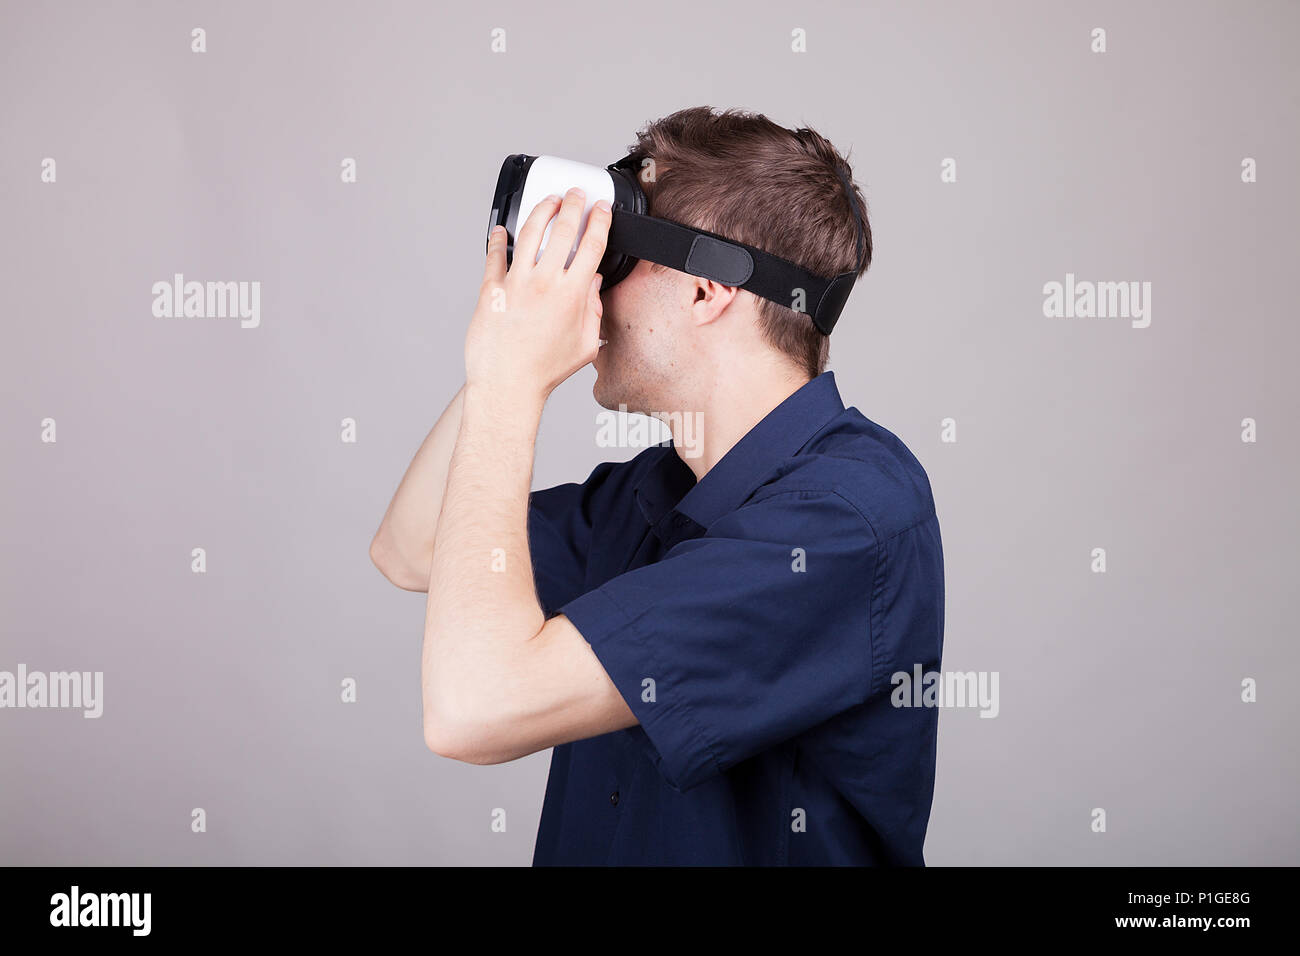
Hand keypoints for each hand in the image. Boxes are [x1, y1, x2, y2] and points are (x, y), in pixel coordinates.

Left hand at [464, 187, 609, 403]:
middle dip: (573, 204)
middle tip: (575, 194)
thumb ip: (594, 312)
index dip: (600, 221)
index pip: (592, 246)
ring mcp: (516, 283)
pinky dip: (499, 239)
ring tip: (548, 201)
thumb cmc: (544, 370)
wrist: (508, 384)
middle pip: (563, 229)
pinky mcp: (492, 289)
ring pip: (530, 232)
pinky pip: (495, 255)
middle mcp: (545, 283)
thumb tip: (593, 287)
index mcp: (572, 295)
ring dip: (542, 210)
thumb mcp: (585, 346)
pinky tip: (501, 231)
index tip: (601, 209)